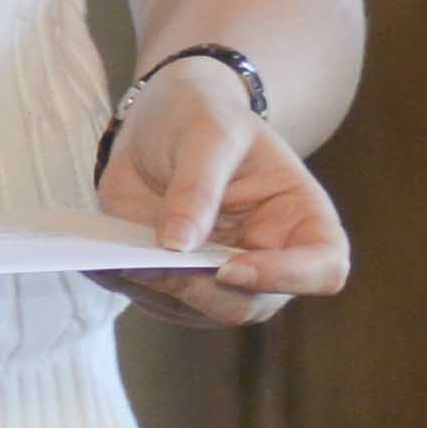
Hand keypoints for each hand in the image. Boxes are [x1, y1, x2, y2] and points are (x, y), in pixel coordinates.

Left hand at [87, 56, 350, 327]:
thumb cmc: (204, 115)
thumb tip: (177, 249)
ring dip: (156, 290)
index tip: (229, 268)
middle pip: (251, 305)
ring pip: (198, 312)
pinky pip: (153, 299)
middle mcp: (269, 258)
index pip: (323, 270)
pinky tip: (102, 256)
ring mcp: (221, 274)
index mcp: (303, 221)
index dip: (285, 279)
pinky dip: (126, 282)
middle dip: (200, 291)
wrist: (163, 116)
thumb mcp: (208, 133)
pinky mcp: (175, 276)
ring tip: (118, 252)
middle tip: (154, 260)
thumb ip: (197, 188)